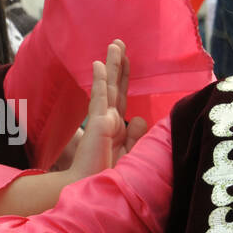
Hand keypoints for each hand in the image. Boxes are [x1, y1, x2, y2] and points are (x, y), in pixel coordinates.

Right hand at [66, 39, 148, 179]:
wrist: (91, 188)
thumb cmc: (109, 176)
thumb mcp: (130, 154)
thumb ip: (136, 136)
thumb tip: (140, 117)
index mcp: (116, 128)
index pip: (122, 98)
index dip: (124, 79)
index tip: (126, 62)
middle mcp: (109, 120)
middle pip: (116, 87)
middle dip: (119, 66)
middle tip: (119, 44)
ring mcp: (102, 120)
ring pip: (109, 87)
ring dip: (111, 65)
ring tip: (114, 45)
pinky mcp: (98, 123)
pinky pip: (100, 97)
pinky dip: (101, 80)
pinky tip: (99, 64)